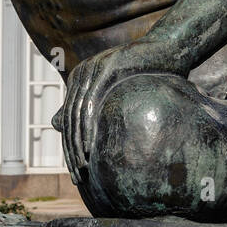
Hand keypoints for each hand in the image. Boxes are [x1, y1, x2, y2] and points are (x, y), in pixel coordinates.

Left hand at [51, 39, 183, 181]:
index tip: (77, 174)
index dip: (70, 148)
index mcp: (80, 79)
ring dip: (77, 142)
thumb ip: (92, 108)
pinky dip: (89, 126)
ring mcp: (92, 68)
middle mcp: (81, 73)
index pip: (69, 120)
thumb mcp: (119, 96)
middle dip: (71, 150)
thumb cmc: (147, 73)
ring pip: (77, 112)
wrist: (169, 49)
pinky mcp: (107, 67)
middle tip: (77, 177)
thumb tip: (57, 124)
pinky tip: (90, 146)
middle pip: (70, 118)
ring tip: (83, 167)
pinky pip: (93, 101)